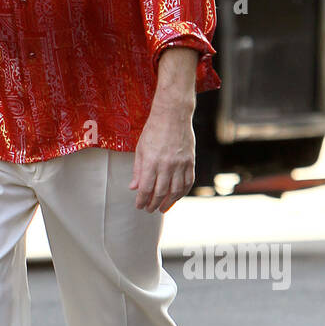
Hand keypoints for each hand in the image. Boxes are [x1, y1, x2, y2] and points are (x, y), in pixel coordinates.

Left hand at [130, 95, 194, 212]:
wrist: (173, 115)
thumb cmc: (153, 130)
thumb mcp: (140, 149)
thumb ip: (138, 170)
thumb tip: (134, 188)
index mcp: (151, 161)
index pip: (146, 188)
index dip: (142, 200)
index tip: (139, 206)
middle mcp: (166, 165)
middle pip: (160, 192)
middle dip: (153, 204)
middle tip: (149, 210)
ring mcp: (180, 164)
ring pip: (175, 191)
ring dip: (168, 202)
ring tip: (162, 208)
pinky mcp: (190, 161)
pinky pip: (188, 182)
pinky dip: (182, 193)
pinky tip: (176, 197)